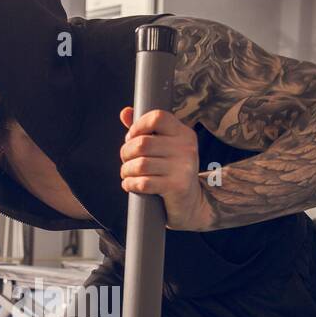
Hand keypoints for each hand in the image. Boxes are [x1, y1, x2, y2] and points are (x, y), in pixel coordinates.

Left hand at [118, 107, 210, 230]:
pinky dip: (130, 184)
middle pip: (143, 143)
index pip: (157, 117)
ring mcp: (184, 168)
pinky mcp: (177, 187)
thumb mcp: (162, 148)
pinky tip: (130, 184)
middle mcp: (187, 148)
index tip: (131, 138)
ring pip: (140, 164)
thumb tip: (125, 112)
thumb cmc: (171, 172)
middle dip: (126, 152)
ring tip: (127, 174)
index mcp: (184, 134)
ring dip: (126, 170)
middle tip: (125, 161)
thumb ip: (145, 130)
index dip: (137, 126)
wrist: (191, 204)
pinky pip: (144, 183)